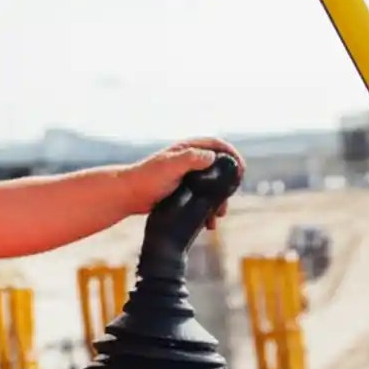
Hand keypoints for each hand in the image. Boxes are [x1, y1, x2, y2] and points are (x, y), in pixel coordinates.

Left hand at [119, 137, 244, 229]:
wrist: (128, 195)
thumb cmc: (146, 177)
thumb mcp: (170, 165)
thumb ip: (190, 159)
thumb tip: (211, 157)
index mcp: (187, 150)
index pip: (216, 145)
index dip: (231, 153)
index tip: (240, 167)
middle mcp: (188, 161)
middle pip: (218, 167)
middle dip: (228, 183)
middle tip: (230, 197)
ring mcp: (186, 177)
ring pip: (212, 186)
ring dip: (219, 200)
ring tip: (218, 215)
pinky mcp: (183, 192)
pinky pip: (202, 199)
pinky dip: (208, 210)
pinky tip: (208, 223)